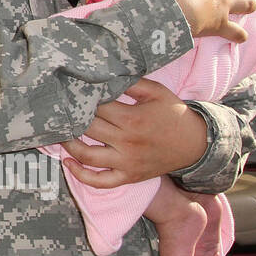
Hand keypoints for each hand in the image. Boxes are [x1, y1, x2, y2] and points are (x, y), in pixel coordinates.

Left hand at [61, 79, 208, 187]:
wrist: (196, 144)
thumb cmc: (173, 114)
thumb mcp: (156, 92)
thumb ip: (131, 82)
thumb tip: (105, 73)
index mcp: (133, 118)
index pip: (96, 107)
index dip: (82, 100)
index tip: (72, 93)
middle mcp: (127, 142)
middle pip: (88, 128)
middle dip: (72, 119)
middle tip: (60, 111)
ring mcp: (127, 162)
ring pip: (87, 156)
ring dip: (68, 145)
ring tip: (59, 133)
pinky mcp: (128, 176)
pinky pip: (101, 182)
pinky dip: (81, 175)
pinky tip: (68, 163)